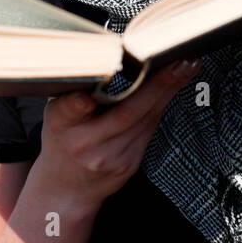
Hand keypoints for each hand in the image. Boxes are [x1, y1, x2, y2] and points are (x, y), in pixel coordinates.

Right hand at [38, 58, 201, 213]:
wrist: (68, 185)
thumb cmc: (63, 137)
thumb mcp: (56, 112)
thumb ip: (73, 90)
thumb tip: (104, 57)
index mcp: (60, 124)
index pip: (70, 111)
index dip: (80, 102)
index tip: (91, 94)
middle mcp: (83, 144)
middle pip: (125, 113)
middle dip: (156, 86)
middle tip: (177, 62)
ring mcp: (108, 158)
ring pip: (145, 120)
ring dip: (169, 91)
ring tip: (185, 67)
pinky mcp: (128, 165)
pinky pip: (150, 129)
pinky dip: (164, 104)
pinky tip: (175, 86)